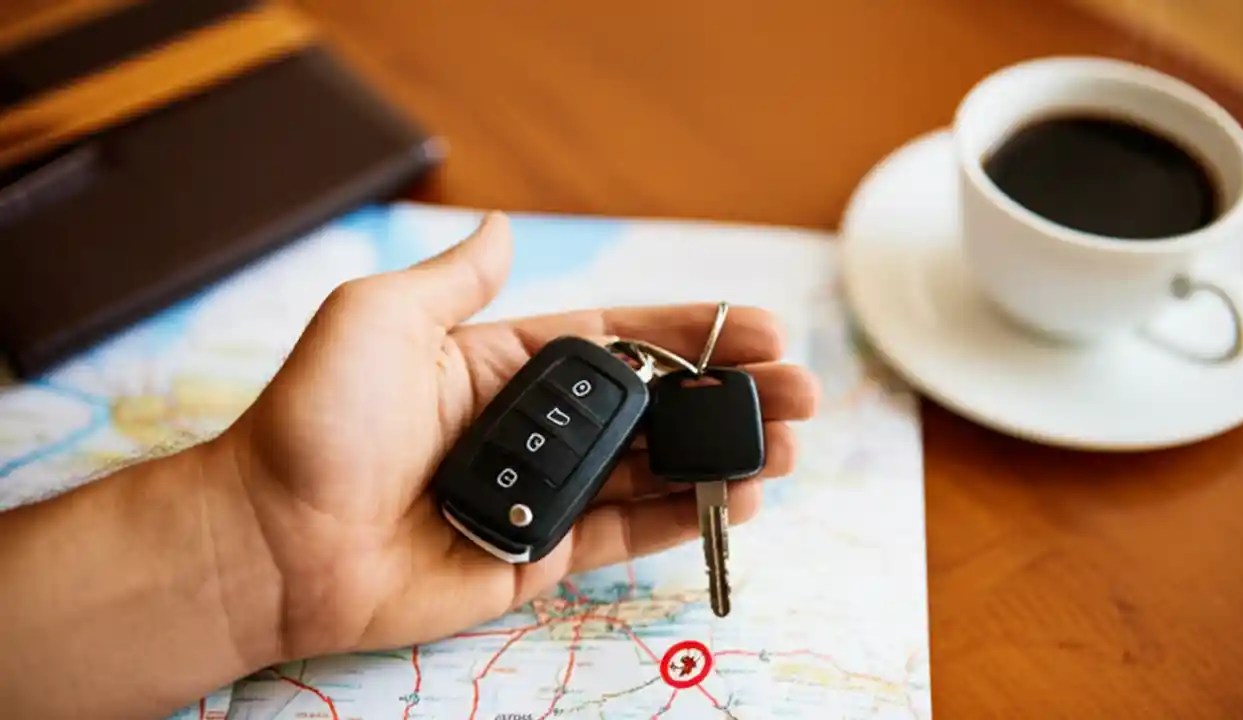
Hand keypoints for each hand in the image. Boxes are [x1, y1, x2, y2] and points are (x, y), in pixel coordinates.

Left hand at [216, 212, 818, 663]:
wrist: (276, 540)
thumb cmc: (319, 422)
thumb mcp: (380, 319)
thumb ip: (455, 280)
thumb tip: (504, 227)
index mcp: (504, 361)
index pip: (622, 340)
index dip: (693, 333)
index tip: (760, 328)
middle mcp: (535, 427)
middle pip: (657, 406)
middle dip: (733, 395)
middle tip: (802, 393)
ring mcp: (544, 495)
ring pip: (656, 469)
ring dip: (726, 455)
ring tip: (789, 445)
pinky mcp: (541, 557)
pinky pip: (627, 533)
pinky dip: (688, 517)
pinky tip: (738, 498)